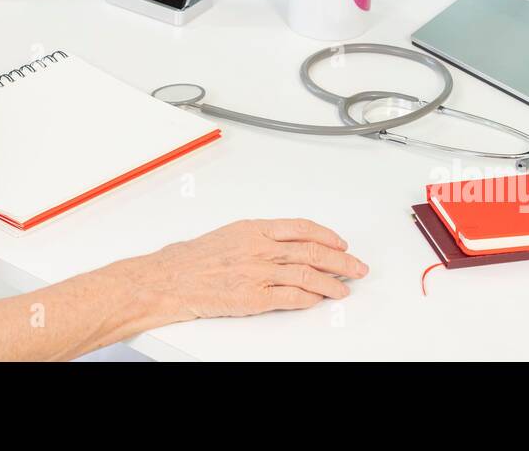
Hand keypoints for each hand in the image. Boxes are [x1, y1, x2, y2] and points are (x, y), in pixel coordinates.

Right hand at [124, 218, 368, 321]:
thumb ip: (260, 237)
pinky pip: (291, 297)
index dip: (327, 236)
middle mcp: (259, 248)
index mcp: (255, 229)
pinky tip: (319, 300)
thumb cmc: (195, 258)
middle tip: (356, 266)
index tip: (341, 243)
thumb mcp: (231, 234)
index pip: (302, 228)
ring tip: (344, 288)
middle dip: (341, 260)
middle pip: (312, 251)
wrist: (171, 278)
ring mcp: (258, 273)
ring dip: (331, 283)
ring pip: (307, 275)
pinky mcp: (253, 297)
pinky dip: (310, 299)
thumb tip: (287, 243)